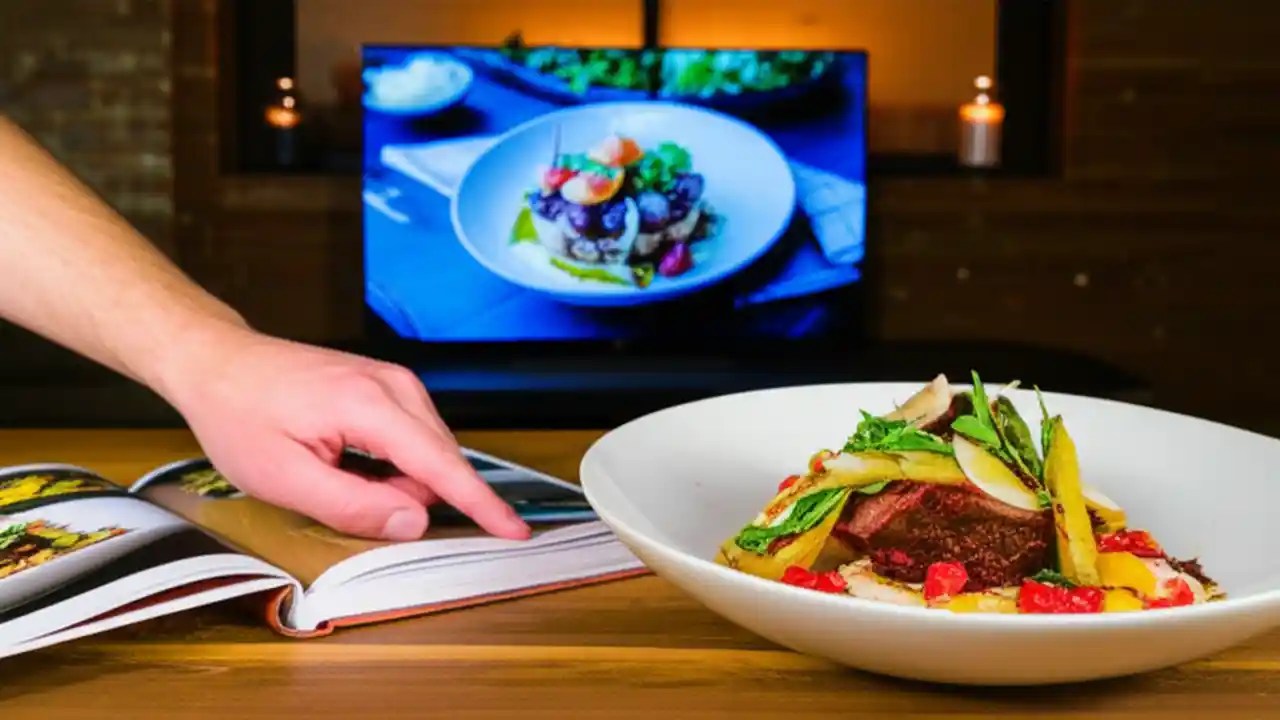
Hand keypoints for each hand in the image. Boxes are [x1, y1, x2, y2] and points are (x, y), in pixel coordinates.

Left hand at [157, 326, 530, 541]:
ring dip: (396, 482)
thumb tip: (414, 521)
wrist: (218, 362)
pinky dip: (390, 464)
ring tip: (334, 473)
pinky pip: (412, 439)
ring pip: (428, 453)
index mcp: (371, 405)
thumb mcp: (284, 478)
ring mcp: (394, 381)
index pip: (442, 465)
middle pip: (438, 462)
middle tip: (339, 496)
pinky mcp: (388, 386)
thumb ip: (352, 505)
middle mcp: (394, 385)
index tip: (516, 531)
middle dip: (408, 498)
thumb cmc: (240, 414)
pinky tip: (346, 460)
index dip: (480, 504)